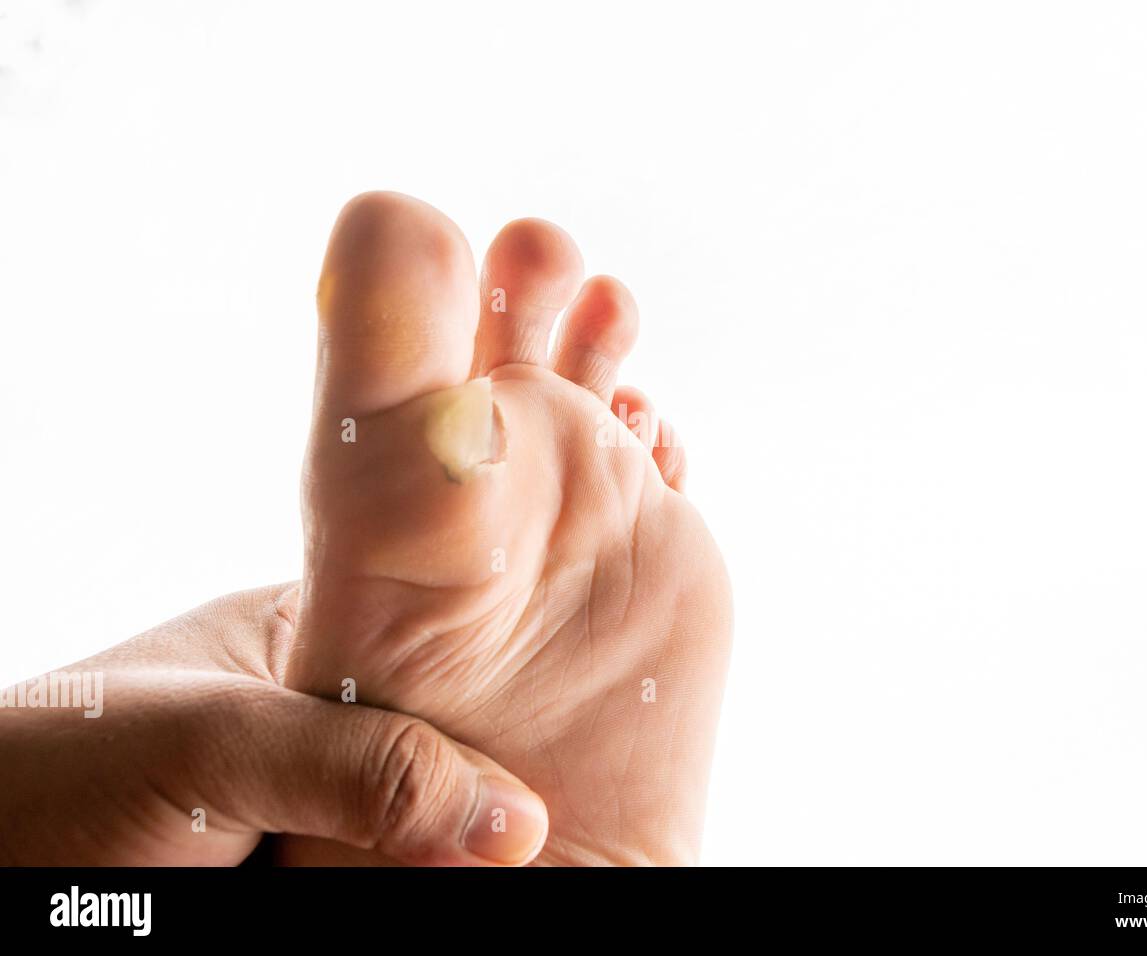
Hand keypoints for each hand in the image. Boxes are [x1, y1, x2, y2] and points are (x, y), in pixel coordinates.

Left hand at [0, 583, 547, 865]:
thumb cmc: (51, 768)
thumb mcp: (210, 746)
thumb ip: (358, 764)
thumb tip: (512, 820)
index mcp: (315, 640)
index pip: (451, 641)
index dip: (521, 672)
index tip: (593, 712)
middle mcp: (330, 722)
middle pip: (451, 749)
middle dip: (507, 783)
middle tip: (598, 804)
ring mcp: (320, 806)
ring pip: (427, 828)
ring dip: (474, 850)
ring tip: (582, 848)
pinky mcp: (308, 869)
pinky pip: (390, 871)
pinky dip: (432, 878)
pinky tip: (495, 880)